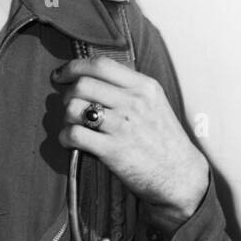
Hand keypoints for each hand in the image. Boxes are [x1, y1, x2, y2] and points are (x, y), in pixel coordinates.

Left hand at [52, 57, 208, 230]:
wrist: (180, 175)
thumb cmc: (163, 139)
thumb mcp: (154, 103)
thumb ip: (127, 87)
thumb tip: (89, 76)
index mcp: (144, 86)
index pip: (100, 64)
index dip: (73, 67)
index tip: (60, 76)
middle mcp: (134, 102)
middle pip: (82, 85)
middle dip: (68, 95)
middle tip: (70, 107)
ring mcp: (123, 126)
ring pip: (74, 108)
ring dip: (66, 117)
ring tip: (74, 126)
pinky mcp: (112, 150)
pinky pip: (74, 134)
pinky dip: (65, 137)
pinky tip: (71, 142)